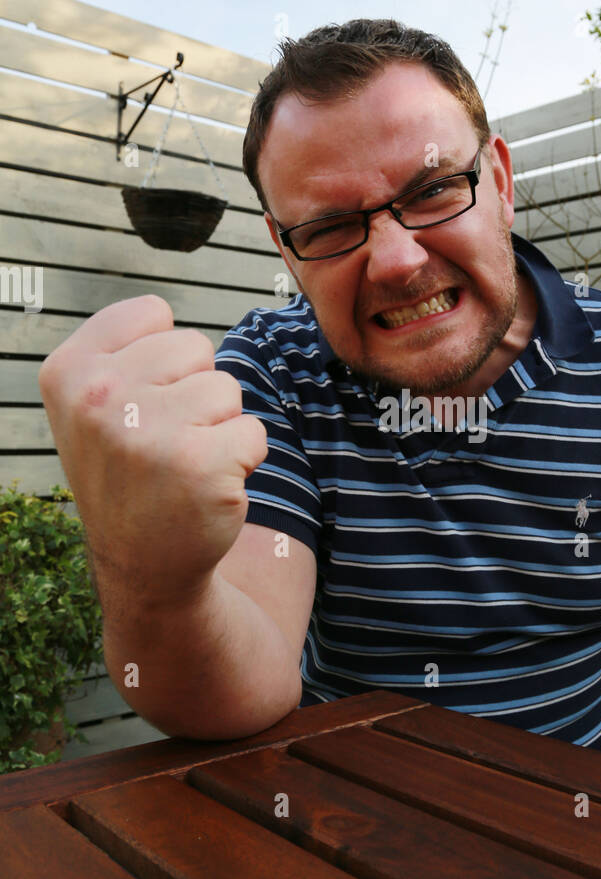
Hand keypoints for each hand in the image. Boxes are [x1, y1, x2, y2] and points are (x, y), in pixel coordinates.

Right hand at [38, 295, 267, 607]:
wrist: (143, 564)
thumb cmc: (129, 470)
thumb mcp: (90, 404)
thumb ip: (121, 351)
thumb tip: (163, 314)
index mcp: (68, 371)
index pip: (153, 313)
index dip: (163, 358)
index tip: (139, 402)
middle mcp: (99, 398)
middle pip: (196, 347)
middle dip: (195, 390)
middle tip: (165, 441)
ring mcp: (147, 433)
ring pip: (228, 388)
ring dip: (219, 426)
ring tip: (184, 464)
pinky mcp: (199, 466)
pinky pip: (254, 432)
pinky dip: (243, 460)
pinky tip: (206, 487)